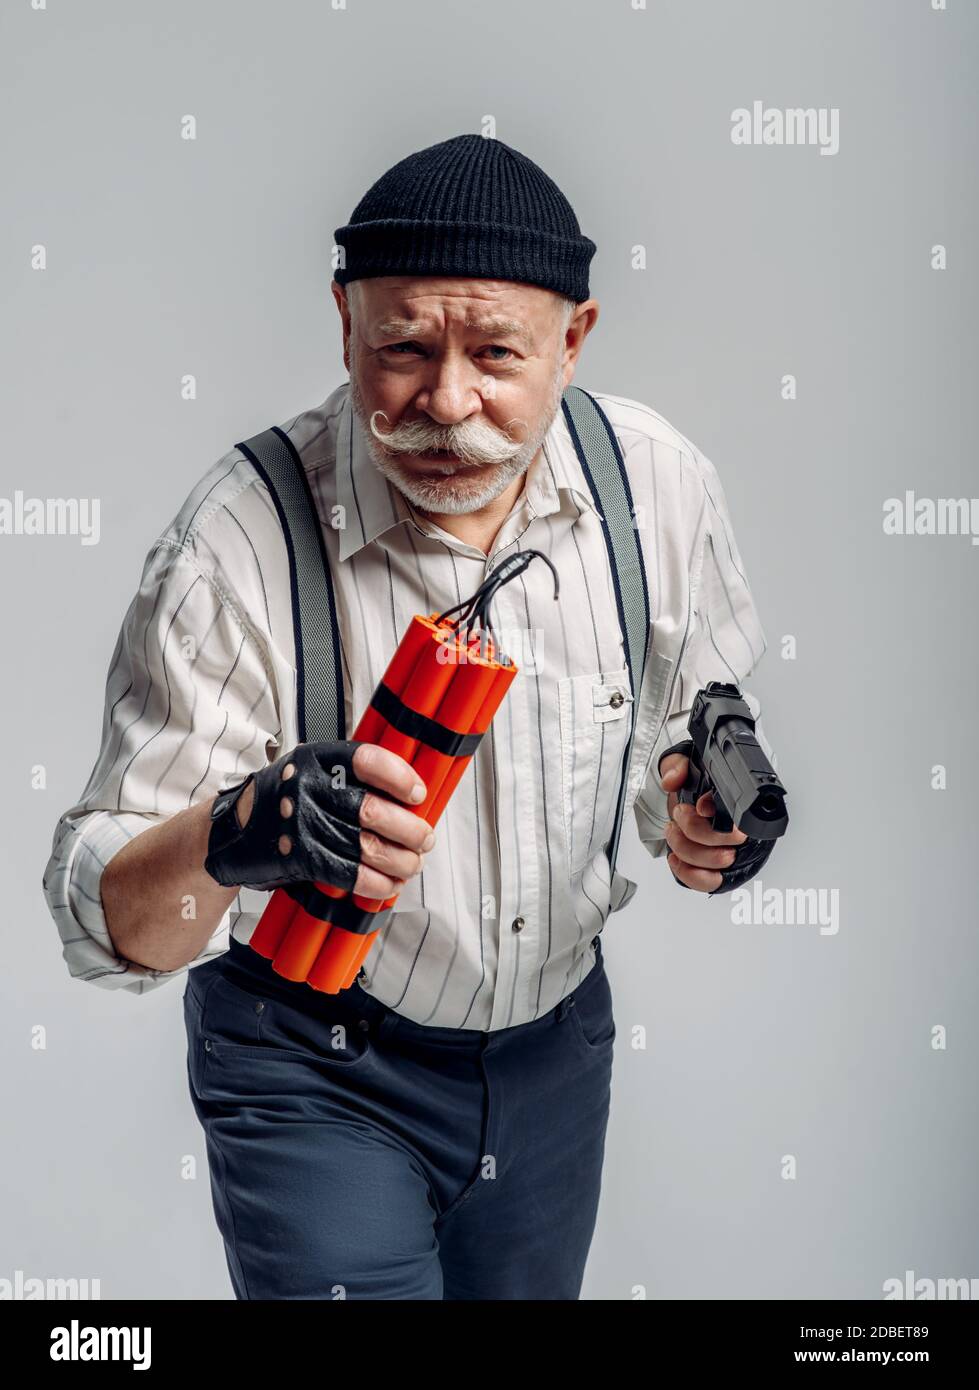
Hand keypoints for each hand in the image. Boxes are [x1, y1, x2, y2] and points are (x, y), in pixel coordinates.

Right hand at [205, 741, 433, 898]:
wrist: (232, 831)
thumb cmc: (284, 800)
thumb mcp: (310, 771)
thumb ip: (350, 778)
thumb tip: (408, 800)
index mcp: (317, 759)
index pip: (368, 760)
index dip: (400, 779)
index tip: (419, 796)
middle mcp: (308, 787)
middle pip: (374, 811)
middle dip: (410, 831)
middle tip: (424, 840)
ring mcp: (301, 823)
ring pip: (367, 846)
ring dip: (401, 861)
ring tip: (413, 865)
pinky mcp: (297, 857)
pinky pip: (348, 872)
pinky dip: (376, 883)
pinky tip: (390, 884)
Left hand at [657, 751, 747, 891]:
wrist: (691, 802)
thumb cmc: (696, 786)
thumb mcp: (686, 763)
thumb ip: (678, 765)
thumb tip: (673, 780)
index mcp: (741, 806)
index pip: (743, 817)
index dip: (718, 814)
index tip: (700, 807)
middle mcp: (743, 832)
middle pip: (729, 843)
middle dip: (695, 829)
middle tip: (681, 814)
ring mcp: (733, 853)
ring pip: (717, 864)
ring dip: (686, 848)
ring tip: (673, 831)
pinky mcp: (720, 871)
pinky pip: (710, 883)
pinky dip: (688, 873)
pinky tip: (676, 858)